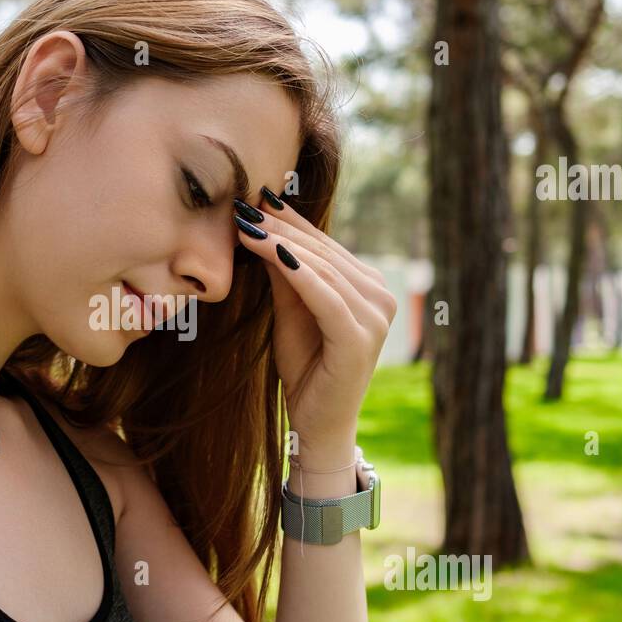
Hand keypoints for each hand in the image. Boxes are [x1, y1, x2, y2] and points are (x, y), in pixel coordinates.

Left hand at [234, 189, 398, 457]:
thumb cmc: (305, 369)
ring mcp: (375, 316)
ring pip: (320, 267)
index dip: (288, 220)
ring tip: (245, 224)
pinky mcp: (360, 336)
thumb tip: (261, 225)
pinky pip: (322, 294)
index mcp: (367, 286)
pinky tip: (268, 250)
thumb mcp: (289, 312)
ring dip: (280, 243)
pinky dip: (294, 270)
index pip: (322, 245)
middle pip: (320, 251)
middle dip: (279, 227)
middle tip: (242, 205)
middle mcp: (379, 296)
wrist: (317, 424)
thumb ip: (282, 274)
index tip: (254, 197)